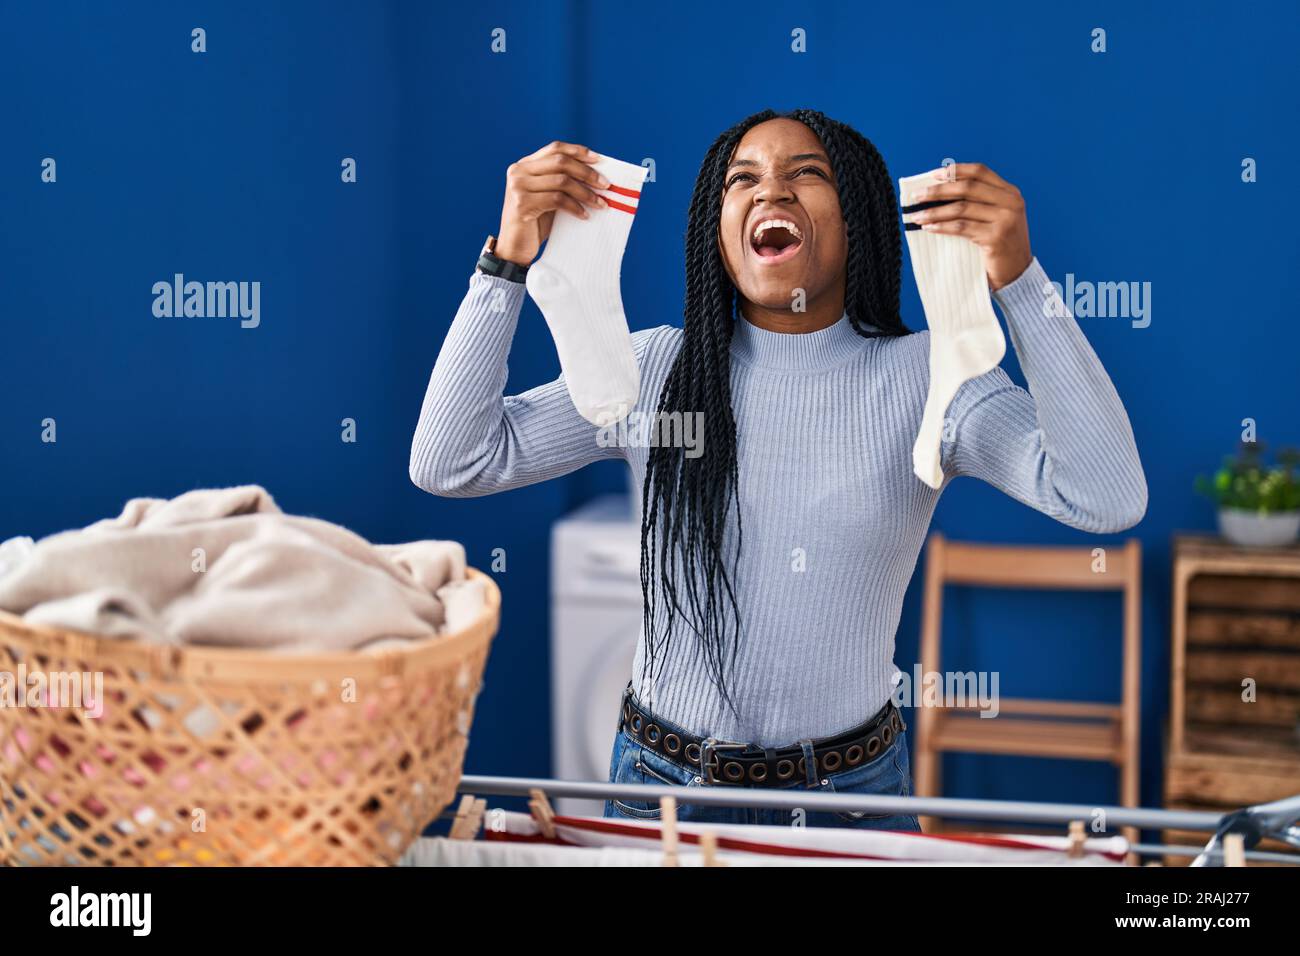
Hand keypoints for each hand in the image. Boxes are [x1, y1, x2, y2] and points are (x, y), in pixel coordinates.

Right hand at [494, 141, 609, 265]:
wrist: (515, 247)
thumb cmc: (535, 223)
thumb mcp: (547, 196)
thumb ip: (560, 182)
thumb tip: (595, 175)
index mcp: (524, 165)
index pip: (554, 148)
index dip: (578, 151)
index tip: (598, 159)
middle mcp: (518, 171)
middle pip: (560, 162)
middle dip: (587, 173)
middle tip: (605, 185)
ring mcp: (518, 187)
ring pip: (562, 181)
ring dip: (586, 193)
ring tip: (600, 203)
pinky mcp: (522, 204)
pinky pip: (557, 200)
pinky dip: (575, 207)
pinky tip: (585, 215)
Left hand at [902, 163, 1032, 290]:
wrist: (1017, 274)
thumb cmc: (999, 246)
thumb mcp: (996, 217)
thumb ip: (979, 203)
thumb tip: (939, 192)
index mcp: (1010, 193)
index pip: (980, 171)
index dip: (955, 171)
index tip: (933, 175)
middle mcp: (1011, 202)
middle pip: (967, 188)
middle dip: (938, 191)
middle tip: (917, 196)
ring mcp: (1005, 219)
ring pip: (961, 208)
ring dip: (934, 212)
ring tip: (917, 216)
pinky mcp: (996, 237)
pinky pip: (961, 227)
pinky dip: (942, 226)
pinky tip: (929, 228)